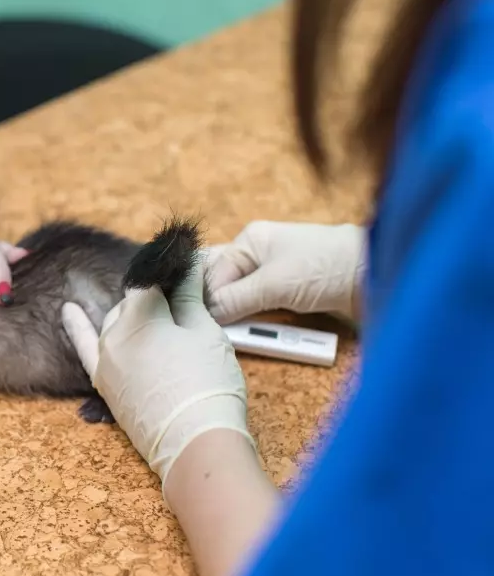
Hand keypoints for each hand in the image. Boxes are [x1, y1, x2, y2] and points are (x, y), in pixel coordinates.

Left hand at [61, 258, 252, 488]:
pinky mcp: (104, 383)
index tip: (185, 265)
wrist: (195, 442)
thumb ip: (189, 296)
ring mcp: (105, 358)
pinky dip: (77, 328)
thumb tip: (187, 267)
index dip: (171, 273)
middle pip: (135, 304)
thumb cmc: (207, 385)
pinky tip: (69, 311)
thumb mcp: (205, 331)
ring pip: (117, 325)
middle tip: (186, 307)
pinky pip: (85, 349)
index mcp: (141, 313)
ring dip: (135, 319)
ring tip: (163, 324)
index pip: (152, 278)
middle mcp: (114, 331)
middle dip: (157, 302)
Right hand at [205, 220, 366, 324]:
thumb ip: (235, 300)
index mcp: (250, 241)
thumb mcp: (274, 284)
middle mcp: (258, 256)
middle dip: (217, 308)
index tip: (199, 323)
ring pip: (240, 301)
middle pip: (223, 285)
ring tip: (232, 334)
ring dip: (238, 318)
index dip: (205, 299)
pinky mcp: (289, 295)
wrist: (376, 276)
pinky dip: (256, 324)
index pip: (212, 272)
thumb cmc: (326, 267)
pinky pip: (261, 311)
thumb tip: (205, 315)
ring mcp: (274, 276)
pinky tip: (251, 334)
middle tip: (208, 329)